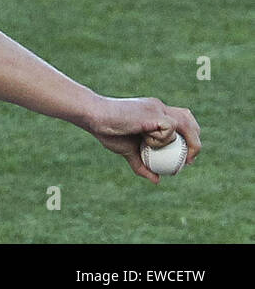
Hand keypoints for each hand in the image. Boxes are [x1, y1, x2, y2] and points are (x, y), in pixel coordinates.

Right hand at [85, 96, 200, 183]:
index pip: (180, 120)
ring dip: (184, 142)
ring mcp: (157, 109)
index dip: (188, 137)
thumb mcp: (128, 151)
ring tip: (182, 158)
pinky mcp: (154, 113)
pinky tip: (145, 141)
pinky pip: (169, 130)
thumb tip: (157, 180)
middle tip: (189, 159)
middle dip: (194, 139)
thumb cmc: (108, 131)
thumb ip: (142, 164)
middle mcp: (159, 108)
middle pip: (188, 118)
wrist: (94, 117)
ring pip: (184, 124)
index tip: (186, 158)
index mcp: (154, 112)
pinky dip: (161, 141)